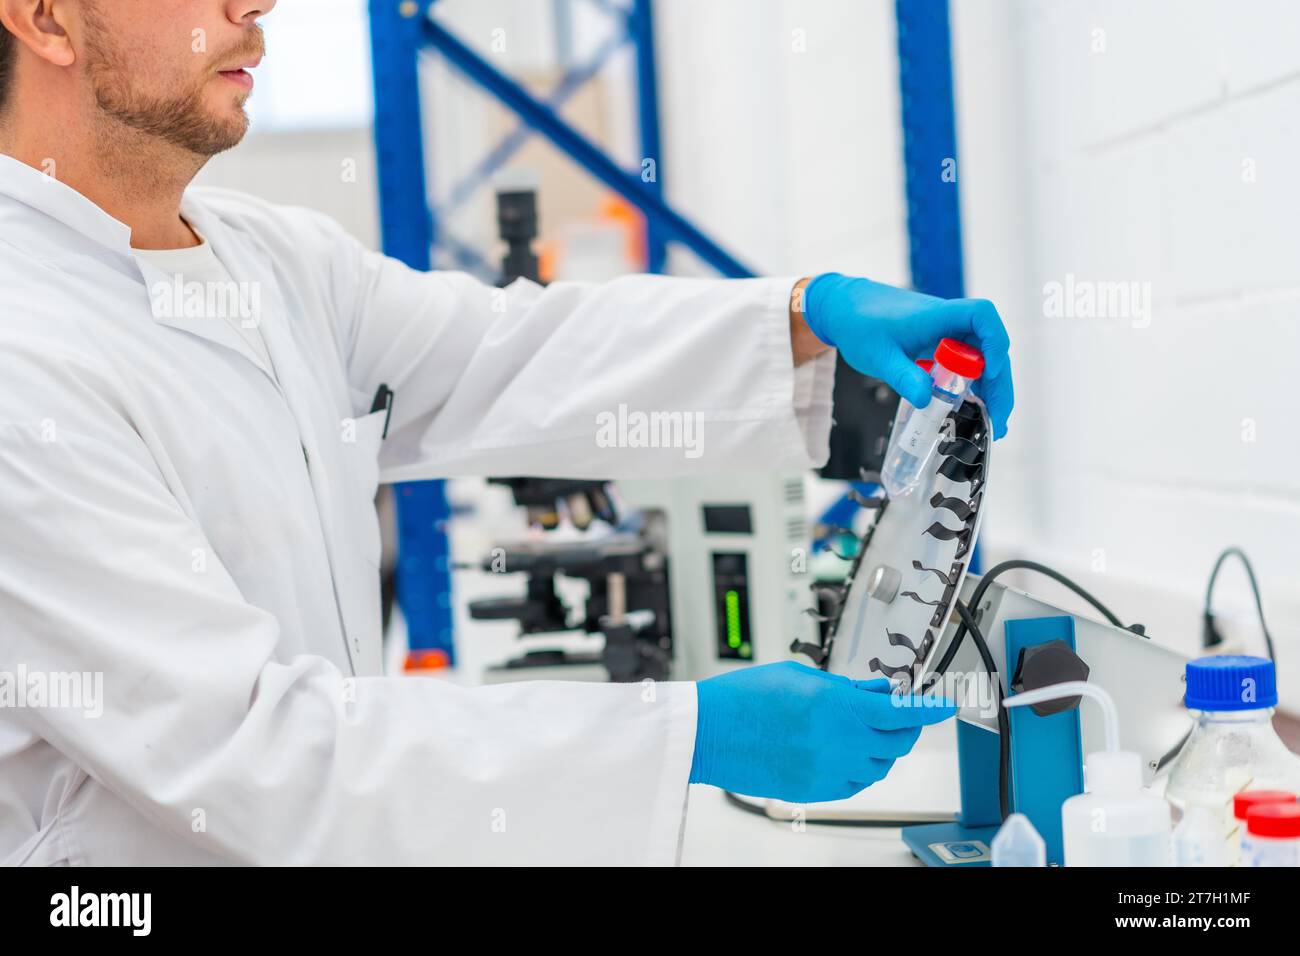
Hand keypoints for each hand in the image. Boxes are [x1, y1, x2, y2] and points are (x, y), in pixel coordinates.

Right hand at [689, 661, 956, 802]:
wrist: (711, 733)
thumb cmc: (747, 698)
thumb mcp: (802, 676)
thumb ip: (847, 686)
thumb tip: (879, 691)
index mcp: (840, 707)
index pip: (903, 711)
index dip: (929, 709)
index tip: (943, 706)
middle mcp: (841, 742)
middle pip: (898, 741)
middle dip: (904, 725)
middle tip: (895, 712)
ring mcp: (830, 770)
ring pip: (880, 766)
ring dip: (882, 748)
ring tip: (863, 732)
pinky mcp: (817, 790)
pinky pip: (856, 782)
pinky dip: (860, 767)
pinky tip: (843, 751)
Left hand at [800, 273, 1013, 438]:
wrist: (844, 309)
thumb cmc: (860, 325)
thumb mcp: (879, 356)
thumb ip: (903, 376)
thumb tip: (925, 401)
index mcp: (936, 316)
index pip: (980, 315)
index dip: (994, 341)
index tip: (990, 372)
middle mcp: (949, 322)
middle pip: (989, 346)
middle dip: (999, 383)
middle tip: (998, 419)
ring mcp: (947, 334)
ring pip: (981, 359)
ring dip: (990, 388)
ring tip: (992, 423)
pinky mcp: (940, 346)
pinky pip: (965, 364)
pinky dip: (973, 385)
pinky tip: (974, 409)